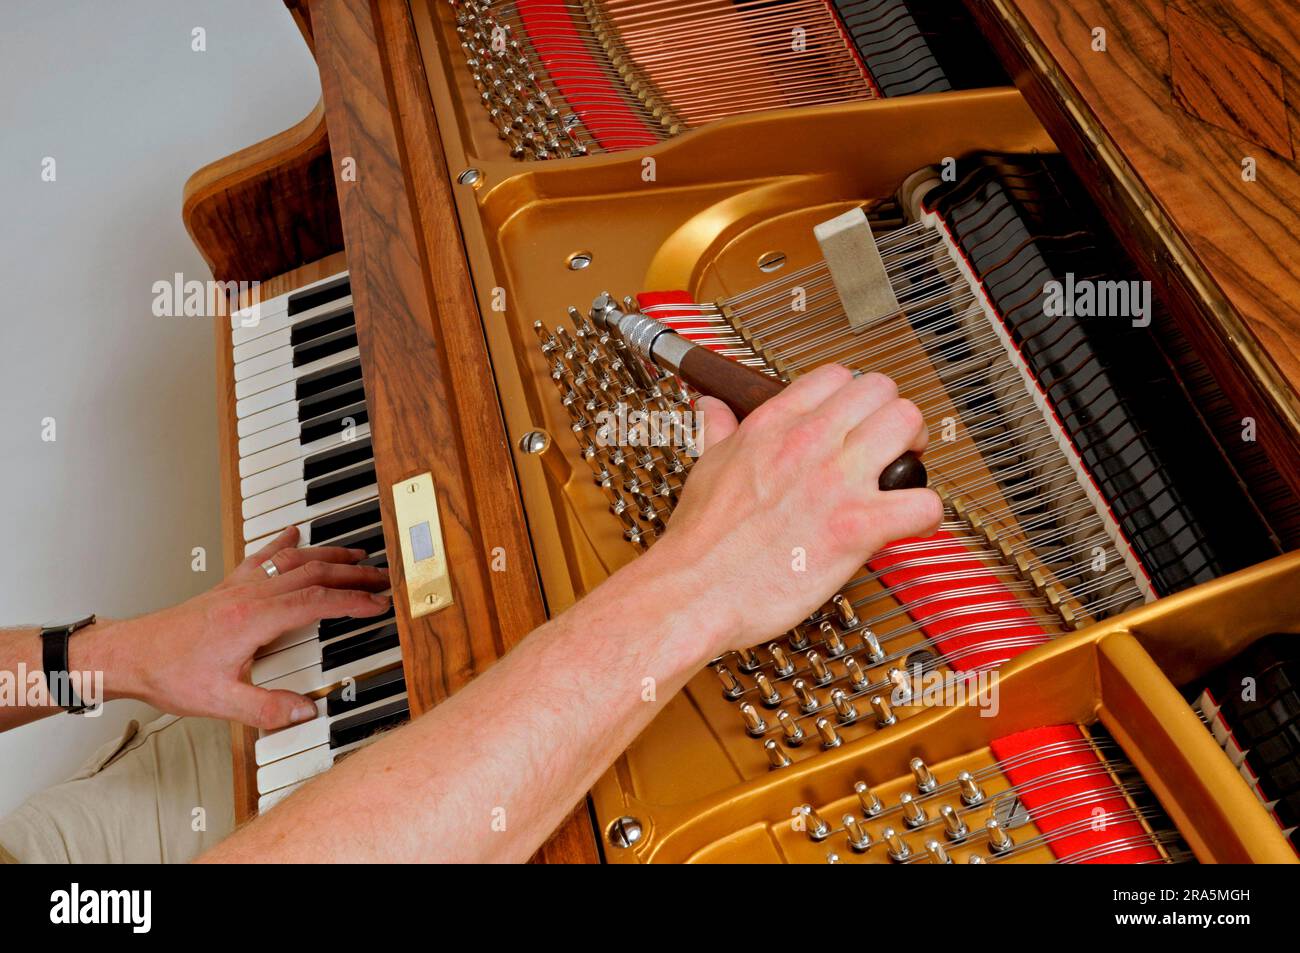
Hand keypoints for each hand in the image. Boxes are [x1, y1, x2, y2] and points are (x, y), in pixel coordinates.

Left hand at [80, 527, 391, 728]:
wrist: (129, 654)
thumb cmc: (168, 673)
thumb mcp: (220, 702)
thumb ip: (266, 708)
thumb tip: (305, 710)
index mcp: (253, 620)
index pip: (316, 602)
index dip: (352, 602)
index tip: (377, 604)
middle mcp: (249, 596)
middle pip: (313, 574)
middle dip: (352, 575)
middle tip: (381, 577)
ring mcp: (239, 588)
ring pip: (293, 560)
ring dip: (329, 555)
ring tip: (356, 555)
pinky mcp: (228, 588)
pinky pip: (263, 557)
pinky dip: (285, 543)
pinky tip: (294, 534)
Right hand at [656, 365, 940, 656]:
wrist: (694, 591)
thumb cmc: (699, 541)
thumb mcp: (705, 467)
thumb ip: (719, 431)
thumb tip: (712, 408)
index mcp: (773, 424)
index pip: (837, 376)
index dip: (854, 397)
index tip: (855, 423)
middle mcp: (808, 442)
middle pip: (882, 390)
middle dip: (893, 416)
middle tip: (890, 447)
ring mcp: (836, 481)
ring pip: (908, 424)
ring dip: (916, 449)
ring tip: (904, 478)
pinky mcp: (856, 526)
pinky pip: (923, 502)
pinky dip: (927, 514)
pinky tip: (910, 525)